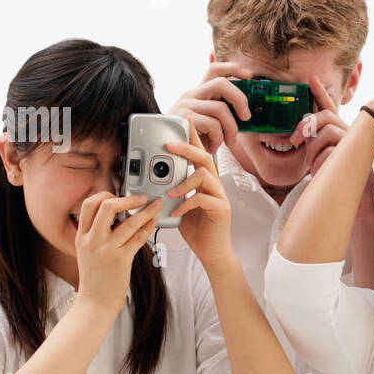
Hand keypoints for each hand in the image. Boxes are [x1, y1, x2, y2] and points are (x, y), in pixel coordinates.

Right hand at [75, 191, 162, 313]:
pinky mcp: (121, 260)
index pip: (88, 204)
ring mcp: (106, 250)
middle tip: (140, 198)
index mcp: (82, 236)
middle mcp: (92, 240)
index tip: (119, 195)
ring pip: (129, 222)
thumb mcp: (86, 251)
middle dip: (127, 198)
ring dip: (146, 211)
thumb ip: (95, 233)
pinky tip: (154, 221)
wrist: (95, 302)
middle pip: (107, 206)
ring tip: (156, 205)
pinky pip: (138, 238)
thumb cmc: (95, 277)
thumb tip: (115, 216)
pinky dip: (148, 226)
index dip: (105, 195)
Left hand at [166, 122, 236, 271]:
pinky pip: (204, 199)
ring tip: (170, 193)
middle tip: (170, 146)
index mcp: (205, 182)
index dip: (194, 136)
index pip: (200, 154)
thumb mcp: (179, 206)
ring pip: (205, 175)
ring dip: (184, 181)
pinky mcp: (221, 210)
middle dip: (187, 148)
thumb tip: (153, 183)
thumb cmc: (197, 229)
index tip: (185, 120)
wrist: (212, 252)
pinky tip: (177, 211)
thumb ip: (172, 193)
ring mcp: (220, 197)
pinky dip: (187, 203)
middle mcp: (215, 186)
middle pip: (205, 157)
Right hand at [170, 61, 252, 155]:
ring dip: (231, 128)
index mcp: (198, 94)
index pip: (214, 70)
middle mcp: (191, 95)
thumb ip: (221, 114)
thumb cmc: (189, 140)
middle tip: (246, 117)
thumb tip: (245, 113)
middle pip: (221, 83)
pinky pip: (213, 124)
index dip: (233, 69)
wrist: (164, 152)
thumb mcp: (206, 124)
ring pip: (221, 108)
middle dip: (240, 99)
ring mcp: (186, 105)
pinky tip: (213, 147)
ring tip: (228, 141)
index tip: (249, 75)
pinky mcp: (184, 118)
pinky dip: (219, 138)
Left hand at [298, 75, 347, 175]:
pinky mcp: (352, 150)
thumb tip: (301, 132)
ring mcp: (352, 140)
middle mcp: (348, 132)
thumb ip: (315, 141)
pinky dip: (319, 159)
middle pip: (325, 115)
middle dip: (306, 125)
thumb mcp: (321, 156)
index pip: (329, 108)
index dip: (320, 93)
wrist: (356, 198)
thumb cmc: (336, 178)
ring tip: (313, 164)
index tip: (311, 80)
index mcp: (340, 131)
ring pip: (325, 131)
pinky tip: (322, 169)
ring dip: (312, 148)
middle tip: (294, 140)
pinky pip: (328, 147)